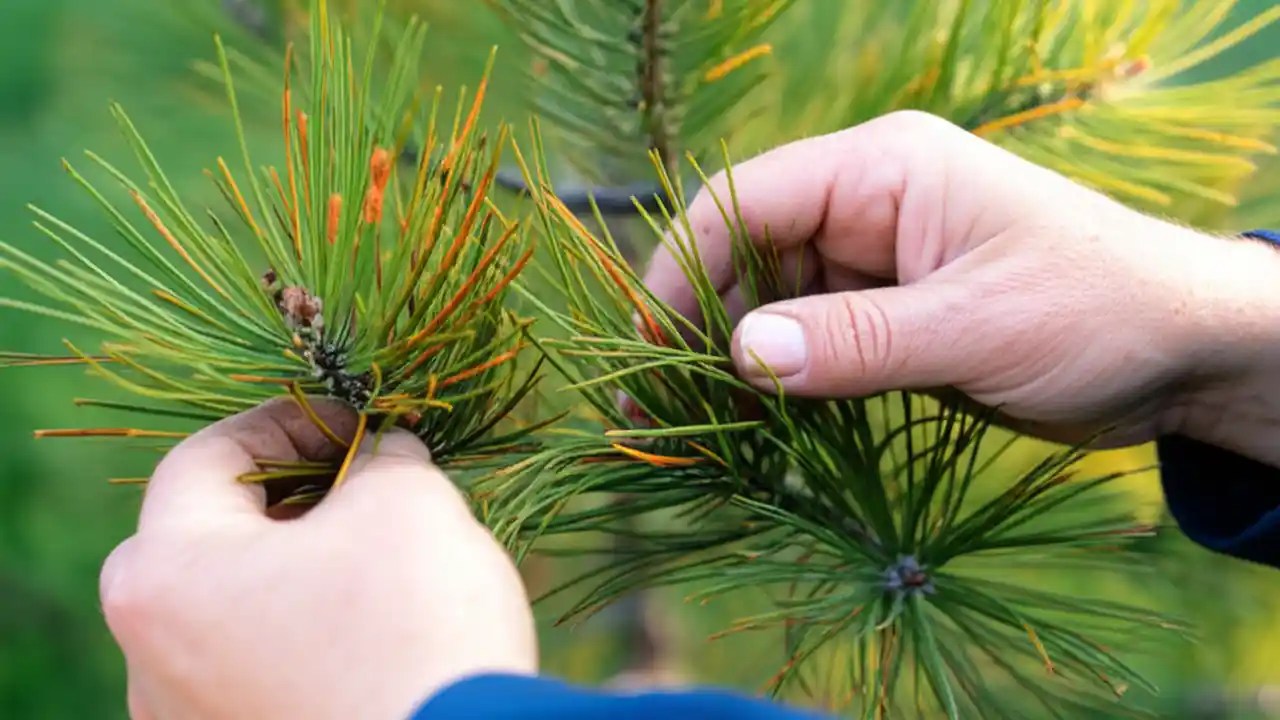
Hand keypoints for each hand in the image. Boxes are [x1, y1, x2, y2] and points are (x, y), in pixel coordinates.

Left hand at [99, 398, 536, 719]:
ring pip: (229, 606)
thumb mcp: (406, 501)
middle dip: (285, 497)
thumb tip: (381, 452)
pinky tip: (368, 623)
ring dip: (294, 564)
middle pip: (206, 536)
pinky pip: (252, 664)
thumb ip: (381, 456)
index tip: (356, 421)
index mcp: (165, 575)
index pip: (206, 457)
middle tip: (356, 482)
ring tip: (373, 550)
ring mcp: (185, 715)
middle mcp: (149, 655)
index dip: (287, 422)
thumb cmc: (414, 625)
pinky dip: (300, 628)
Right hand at [643, 111, 1279, 464]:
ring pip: (771, 308)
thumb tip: (740, 356)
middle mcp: (867, 209)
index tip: (650, 346)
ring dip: (734, 366)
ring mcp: (875, 267)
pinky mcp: (888, 320)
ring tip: (697, 434)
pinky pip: (810, 347)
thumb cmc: (1097, 310)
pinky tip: (754, 432)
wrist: (1183, 352)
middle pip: (746, 257)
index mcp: (882, 172)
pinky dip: (780, 387)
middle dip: (699, 328)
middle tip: (659, 414)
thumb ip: (856, 342)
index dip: (683, 268)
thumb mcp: (974, 324)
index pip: (746, 202)